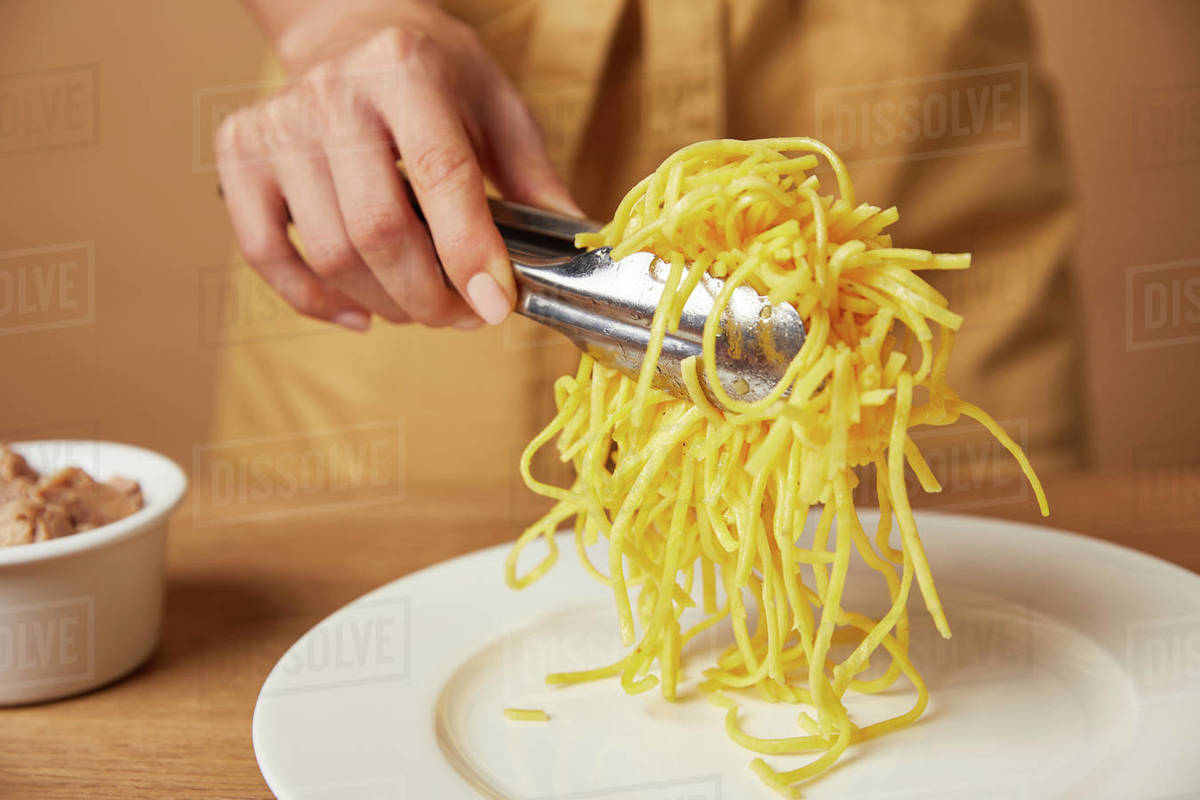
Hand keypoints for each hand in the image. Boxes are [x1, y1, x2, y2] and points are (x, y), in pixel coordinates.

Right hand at [215, 0, 578, 330]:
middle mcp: (334, 93)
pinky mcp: (241, 153)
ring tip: (424, 306)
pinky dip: (313, 300)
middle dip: (430, 296)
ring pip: (331, 253)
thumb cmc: (435, 75)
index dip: (469, 252)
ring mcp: (279, 123)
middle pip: (377, 229)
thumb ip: (535, 181)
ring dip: (387, 303)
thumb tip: (579, 249)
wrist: (352, 29)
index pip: (439, 174)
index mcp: (407, 70)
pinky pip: (266, 252)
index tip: (496, 305)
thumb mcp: (499, 107)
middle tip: (464, 315)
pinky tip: (361, 312)